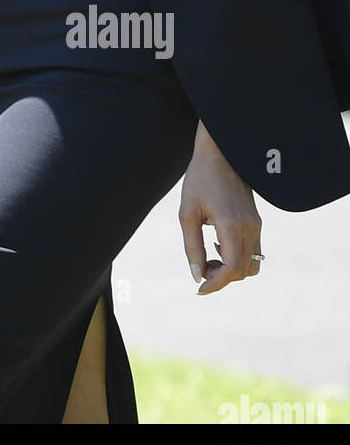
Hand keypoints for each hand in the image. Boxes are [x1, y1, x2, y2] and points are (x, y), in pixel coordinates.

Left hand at [178, 125, 262, 294]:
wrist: (220, 155)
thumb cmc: (200, 180)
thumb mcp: (187, 213)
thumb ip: (192, 247)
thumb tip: (197, 275)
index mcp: (232, 226)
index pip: (231, 270)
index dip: (216, 284)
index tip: (199, 289)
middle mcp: (251, 229)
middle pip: (242, 272)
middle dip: (221, 278)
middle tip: (200, 268)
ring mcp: (257, 226)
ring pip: (252, 265)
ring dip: (231, 271)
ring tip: (208, 258)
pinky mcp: (257, 223)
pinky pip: (253, 252)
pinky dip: (237, 259)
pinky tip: (217, 246)